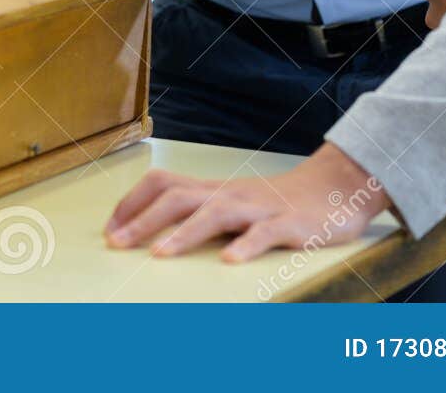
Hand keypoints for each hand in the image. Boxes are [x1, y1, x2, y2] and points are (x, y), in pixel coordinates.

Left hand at [103, 144, 388, 260]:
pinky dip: (247, 246)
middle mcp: (230, 194)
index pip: (163, 184)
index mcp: (213, 190)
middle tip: (118, 243)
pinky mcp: (290, 224)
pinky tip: (231, 261)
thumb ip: (200, 212)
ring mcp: (259, 208)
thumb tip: (153, 231)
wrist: (336, 186)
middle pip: (179, 197)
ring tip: (160, 254)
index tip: (110, 228)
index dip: (132, 202)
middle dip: (144, 220)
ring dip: (185, 233)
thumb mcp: (233, 202)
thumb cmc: (278, 202)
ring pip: (216, 213)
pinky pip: (265, 233)